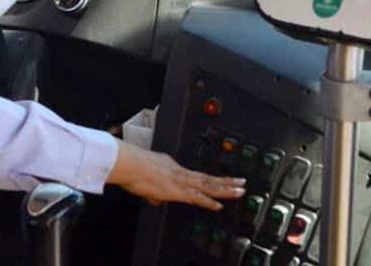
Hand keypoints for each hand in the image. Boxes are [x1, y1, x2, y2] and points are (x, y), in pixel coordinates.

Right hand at [106, 140, 244, 209]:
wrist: (129, 164)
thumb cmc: (131, 168)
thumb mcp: (142, 179)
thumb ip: (153, 191)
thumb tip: (156, 199)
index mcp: (171, 166)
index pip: (192, 176)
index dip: (205, 181)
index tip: (216, 182)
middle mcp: (179, 172)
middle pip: (207, 177)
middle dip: (225, 181)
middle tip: (241, 182)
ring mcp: (181, 180)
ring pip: (208, 185)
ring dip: (225, 189)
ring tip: (240, 191)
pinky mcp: (178, 190)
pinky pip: (198, 197)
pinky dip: (209, 202)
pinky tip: (219, 206)